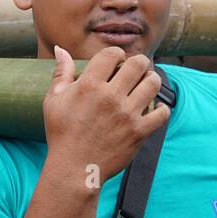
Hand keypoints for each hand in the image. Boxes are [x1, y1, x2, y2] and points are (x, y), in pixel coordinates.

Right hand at [43, 45, 168, 184]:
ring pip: (153, 84)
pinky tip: (152, 109)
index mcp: (88, 86)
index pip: (112, 54)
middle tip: (134, 71)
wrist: (73, 168)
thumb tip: (60, 49)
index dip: (116, 54)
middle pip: (138, 64)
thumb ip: (61, 72)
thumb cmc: (60, 133)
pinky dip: (161, 109)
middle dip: (138, 63)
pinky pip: (162, 113)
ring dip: (150, 81)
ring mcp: (127, 114)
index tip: (115, 62)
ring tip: (144, 86)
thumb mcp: (53, 100)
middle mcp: (110, 97)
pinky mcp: (139, 131)